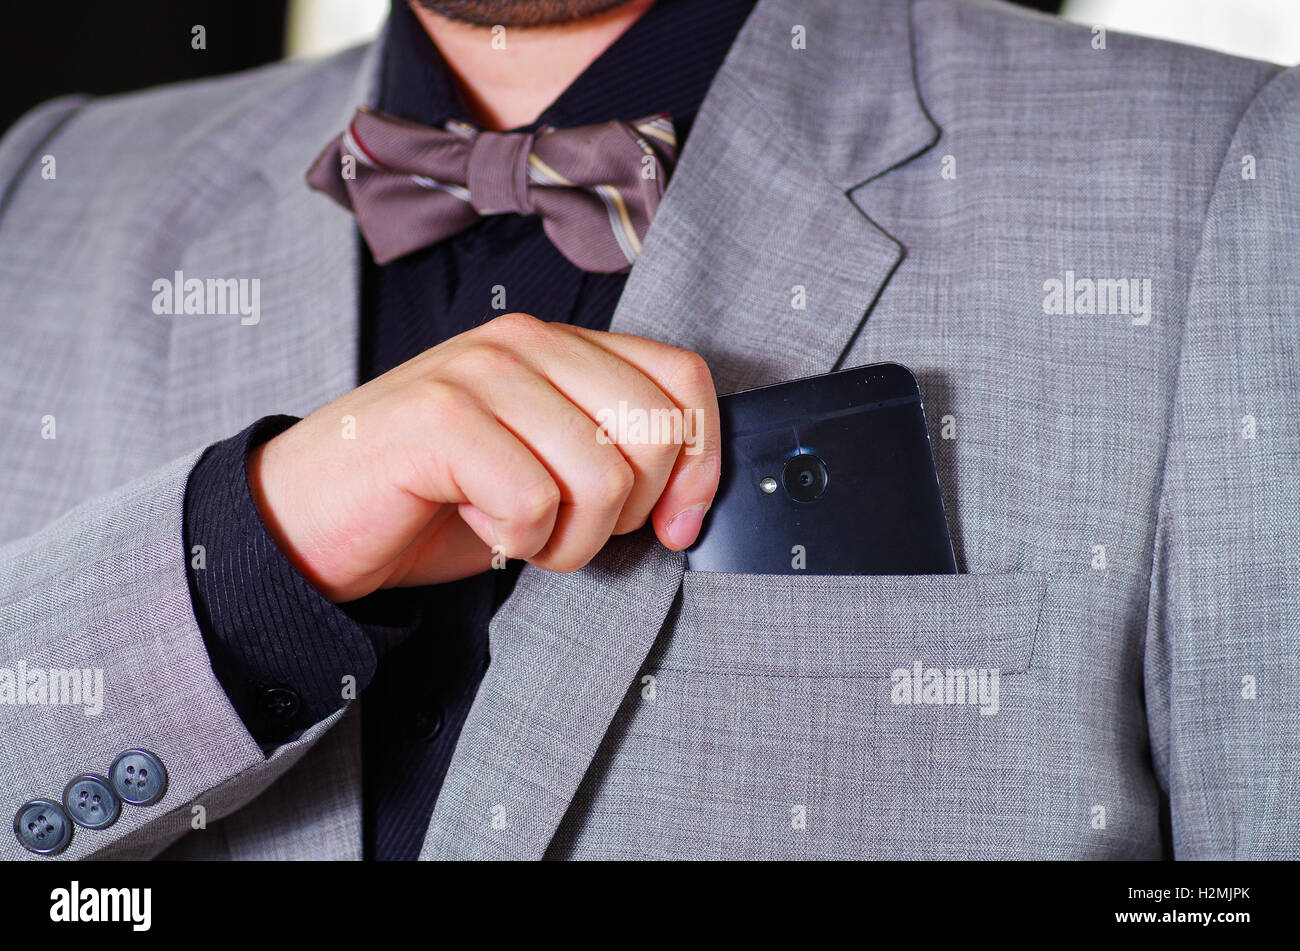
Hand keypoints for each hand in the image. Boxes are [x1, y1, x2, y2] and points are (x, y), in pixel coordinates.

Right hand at [247, 313, 720, 602]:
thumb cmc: (431, 501)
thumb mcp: (542, 469)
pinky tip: (474, 526)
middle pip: (655, 432)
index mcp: (559, 347)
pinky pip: (535, 504)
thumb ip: (609, 456)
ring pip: (603, 476)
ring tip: (513, 533)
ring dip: (567, 540)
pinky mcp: (439, 418)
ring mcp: (479, 372)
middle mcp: (525, 342)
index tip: (674, 525)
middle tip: (562, 530)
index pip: (682, 380)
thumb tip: (691, 499)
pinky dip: (517, 544)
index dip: (700, 462)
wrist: (308, 520)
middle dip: (626, 513)